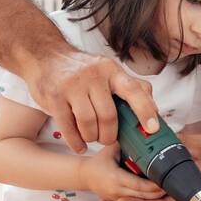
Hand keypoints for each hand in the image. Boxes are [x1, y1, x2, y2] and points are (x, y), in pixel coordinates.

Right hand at [23, 46, 159, 152]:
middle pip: (108, 115)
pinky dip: (76, 142)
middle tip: (108, 139)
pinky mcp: (54, 97)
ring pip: (89, 123)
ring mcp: (72, 86)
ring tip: (93, 138)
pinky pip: (68, 127)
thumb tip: (155, 109)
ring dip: (93, 137)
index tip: (153, 128)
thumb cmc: (83, 70)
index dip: (145, 110)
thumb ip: (132, 87)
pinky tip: (80, 145)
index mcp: (112, 71)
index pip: (133, 90)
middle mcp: (94, 76)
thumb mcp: (109, 71)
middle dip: (110, 134)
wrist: (45, 56)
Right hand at [77, 144, 165, 200]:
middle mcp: (117, 192)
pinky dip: (148, 200)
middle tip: (173, 184)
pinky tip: (158, 194)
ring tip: (168, 189)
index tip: (166, 178)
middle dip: (160, 192)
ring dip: (156, 198)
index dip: (155, 185)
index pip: (140, 186)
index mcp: (115, 178)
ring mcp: (118, 199)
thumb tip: (143, 130)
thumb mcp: (112, 148)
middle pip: (144, 197)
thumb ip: (127, 142)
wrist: (85, 175)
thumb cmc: (100, 160)